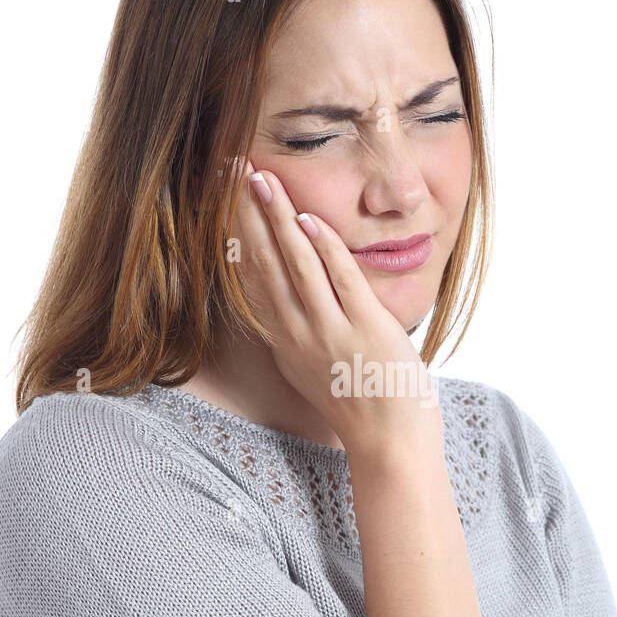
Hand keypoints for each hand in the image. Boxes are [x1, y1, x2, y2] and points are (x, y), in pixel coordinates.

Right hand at [232, 162, 441, 455]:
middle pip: (265, 263)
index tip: (225, 199)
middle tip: (233, 171)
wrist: (391, 445)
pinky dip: (323, 247)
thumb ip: (304, 334)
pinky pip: (339, 279)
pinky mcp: (364, 329)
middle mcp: (298, 336)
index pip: (253, 278)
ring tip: (261, 179)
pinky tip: (307, 218)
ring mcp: (329, 333)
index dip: (237, 235)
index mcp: (285, 342)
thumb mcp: (317, 369)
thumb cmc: (363, 407)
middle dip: (248, 213)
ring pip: (295, 265)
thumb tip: (295, 302)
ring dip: (277, 218)